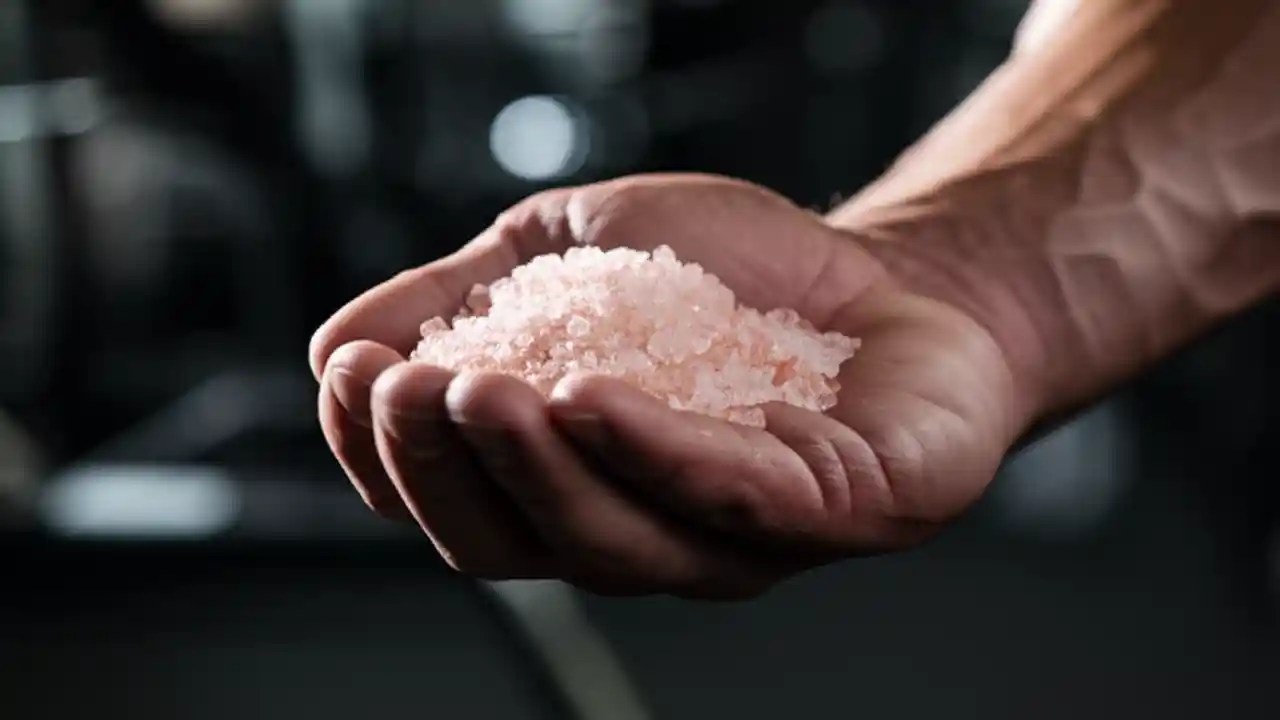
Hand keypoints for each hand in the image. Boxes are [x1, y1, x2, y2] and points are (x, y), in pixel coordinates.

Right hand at [310, 174, 1027, 598]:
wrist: (896, 275)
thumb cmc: (736, 278)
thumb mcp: (575, 255)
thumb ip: (467, 293)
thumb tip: (336, 341)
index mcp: (572, 487)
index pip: (455, 502)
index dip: (386, 455)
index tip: (349, 374)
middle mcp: (639, 533)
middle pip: (509, 541)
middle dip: (443, 466)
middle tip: (401, 385)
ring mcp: (733, 541)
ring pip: (608, 541)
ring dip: (533, 469)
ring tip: (480, 388)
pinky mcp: (835, 515)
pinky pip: (734, 500)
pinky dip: (655, 453)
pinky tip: (591, 396)